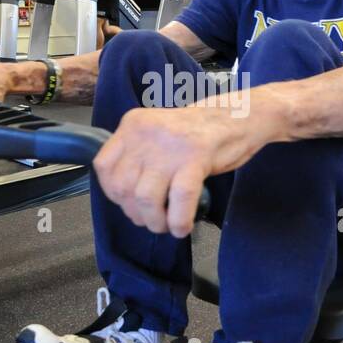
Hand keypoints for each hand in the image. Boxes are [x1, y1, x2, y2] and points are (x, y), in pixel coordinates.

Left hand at [93, 104, 268, 237]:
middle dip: (135, 213)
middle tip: (152, 219)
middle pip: (123, 186)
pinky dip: (178, 221)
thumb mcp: (157, 133)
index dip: (112, 193)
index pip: (104, 166)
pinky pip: (179, 199)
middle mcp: (146, 133)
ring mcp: (170, 145)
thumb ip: (137, 155)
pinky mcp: (195, 157)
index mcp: (133, 124)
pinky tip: (182, 227)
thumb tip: (124, 197)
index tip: (128, 203)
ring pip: (145, 197)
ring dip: (154, 221)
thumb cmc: (197, 131)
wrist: (237, 115)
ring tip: (166, 225)